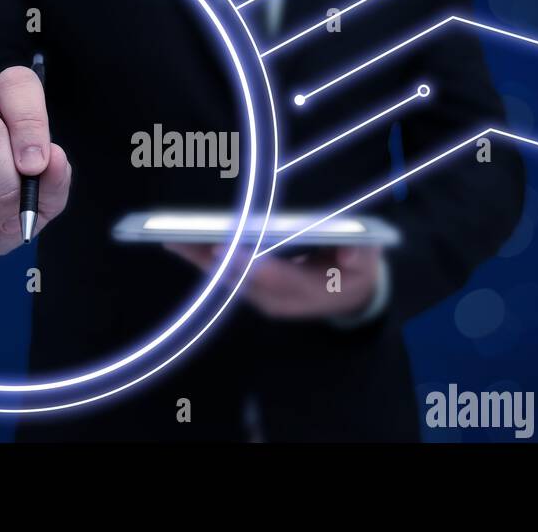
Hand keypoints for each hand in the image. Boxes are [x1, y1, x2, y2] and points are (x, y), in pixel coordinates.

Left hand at [165, 244, 381, 319]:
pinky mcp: (254, 292)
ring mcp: (265, 299)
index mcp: (310, 291)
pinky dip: (205, 260)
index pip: (276, 277)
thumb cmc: (356, 272)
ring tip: (170, 236)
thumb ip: (361, 253)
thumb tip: (352, 250)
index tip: (223, 248)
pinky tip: (184, 243)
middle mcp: (280, 300)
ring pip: (227, 280)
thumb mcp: (367, 261)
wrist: (349, 298)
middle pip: (240, 279)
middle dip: (209, 259)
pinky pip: (226, 277)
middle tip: (177, 238)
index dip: (249, 262)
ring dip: (198, 260)